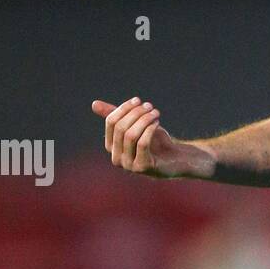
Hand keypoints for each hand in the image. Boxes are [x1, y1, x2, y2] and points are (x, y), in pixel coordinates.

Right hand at [91, 97, 212, 178]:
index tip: (138, 100)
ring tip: (155, 112)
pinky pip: (142, 144)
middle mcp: (116, 158)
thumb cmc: (154, 140)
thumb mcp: (135, 125)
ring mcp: (129, 165)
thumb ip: (117, 115)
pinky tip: (157, 122)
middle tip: (149, 106)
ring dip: (144, 120)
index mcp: (111, 146)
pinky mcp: (143, 167)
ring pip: (131, 135)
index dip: (124, 109)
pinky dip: (149, 129)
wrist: (175, 158)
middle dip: (135, 113)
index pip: (111, 122)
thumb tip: (94, 104)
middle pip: (120, 128)